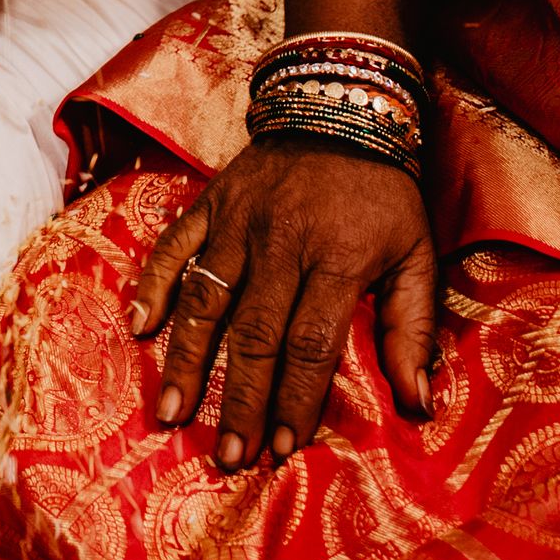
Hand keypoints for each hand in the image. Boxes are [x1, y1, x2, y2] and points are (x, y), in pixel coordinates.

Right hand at [131, 140, 438, 465]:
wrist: (339, 104)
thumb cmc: (383, 193)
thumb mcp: (417, 254)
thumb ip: (412, 327)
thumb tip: (419, 404)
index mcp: (336, 260)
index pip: (310, 344)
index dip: (295, 400)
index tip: (283, 450)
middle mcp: (281, 244)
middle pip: (254, 334)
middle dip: (240, 400)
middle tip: (227, 455)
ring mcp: (238, 221)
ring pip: (206, 298)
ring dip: (187, 358)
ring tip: (171, 411)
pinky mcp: (210, 201)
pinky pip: (174, 245)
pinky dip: (154, 285)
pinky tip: (140, 327)